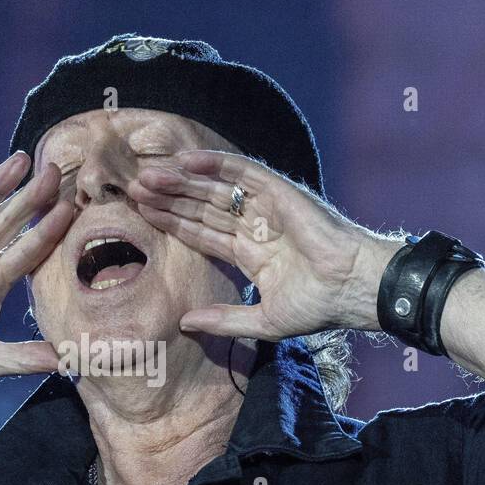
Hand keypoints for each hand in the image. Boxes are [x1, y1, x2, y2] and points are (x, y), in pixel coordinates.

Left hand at [127, 150, 398, 337]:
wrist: (351, 289)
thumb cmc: (318, 306)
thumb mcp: (263, 322)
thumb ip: (223, 320)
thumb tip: (184, 323)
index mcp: (251, 252)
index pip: (202, 232)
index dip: (172, 223)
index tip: (141, 215)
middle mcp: (255, 225)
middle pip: (202, 206)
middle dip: (168, 198)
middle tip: (133, 189)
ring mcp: (267, 206)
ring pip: (216, 187)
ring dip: (182, 180)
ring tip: (148, 176)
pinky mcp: (280, 191)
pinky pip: (243, 171)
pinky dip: (215, 162)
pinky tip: (185, 160)